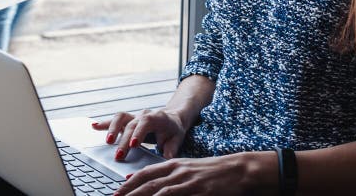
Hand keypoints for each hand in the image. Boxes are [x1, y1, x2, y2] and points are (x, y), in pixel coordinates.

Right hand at [92, 109, 186, 160]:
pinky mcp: (127, 120)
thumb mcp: (177, 138)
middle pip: (130, 125)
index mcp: (156, 117)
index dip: (139, 132)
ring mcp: (134, 117)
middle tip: (119, 155)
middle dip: (123, 140)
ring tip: (107, 142)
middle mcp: (143, 115)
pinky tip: (94, 127)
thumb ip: (172, 148)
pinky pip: (114, 120)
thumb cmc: (173, 129)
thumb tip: (167, 158)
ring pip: (120, 118)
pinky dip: (104, 123)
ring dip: (112, 129)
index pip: (146, 122)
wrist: (171, 117)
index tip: (133, 144)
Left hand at [115, 152, 277, 195]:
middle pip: (147, 182)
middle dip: (128, 192)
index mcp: (174, 163)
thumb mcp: (189, 169)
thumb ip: (171, 175)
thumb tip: (152, 184)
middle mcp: (177, 171)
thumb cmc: (214, 171)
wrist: (237, 169)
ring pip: (157, 191)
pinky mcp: (197, 190)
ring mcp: (187, 180)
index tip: (117, 190)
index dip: (130, 182)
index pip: (146, 172)